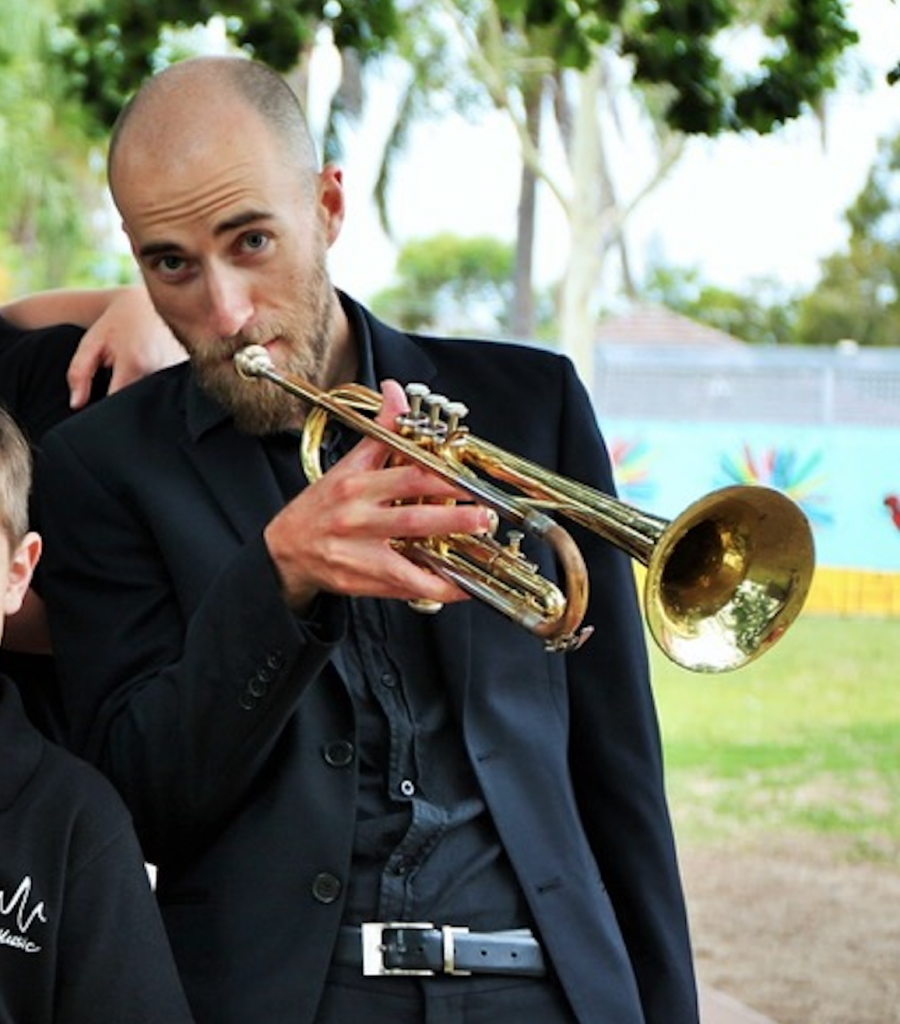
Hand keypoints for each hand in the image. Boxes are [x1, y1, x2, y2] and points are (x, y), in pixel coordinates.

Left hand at [67, 286, 185, 408]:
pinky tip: (149, 368)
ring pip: (152, 397)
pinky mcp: (184, 370)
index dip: (107, 407)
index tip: (101, 399)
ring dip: (140, 391)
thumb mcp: (91, 344)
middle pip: (137, 401)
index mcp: (135, 363)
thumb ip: (79, 374)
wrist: (144, 304)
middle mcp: (160, 368)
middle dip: (124, 398)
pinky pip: (165, 389)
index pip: (118, 402)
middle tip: (117, 376)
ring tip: (135, 367)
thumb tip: (77, 404)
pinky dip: (155, 386)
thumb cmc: (115, 324)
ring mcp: (176, 370)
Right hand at [264, 380, 492, 610]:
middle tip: (484, 514)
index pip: (405, 474)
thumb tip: (395, 392)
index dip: (442, 475)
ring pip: (408, 551)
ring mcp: (360, 550)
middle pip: (412, 515)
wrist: (284, 550)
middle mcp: (357, 516)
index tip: (470, 476)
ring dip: (448, 551)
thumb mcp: (348, 464)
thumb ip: (379, 432)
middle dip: (453, 515)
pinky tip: (460, 585)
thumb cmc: (321, 507)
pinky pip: (406, 584)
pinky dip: (436, 587)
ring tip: (477, 544)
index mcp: (356, 483)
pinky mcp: (362, 578)